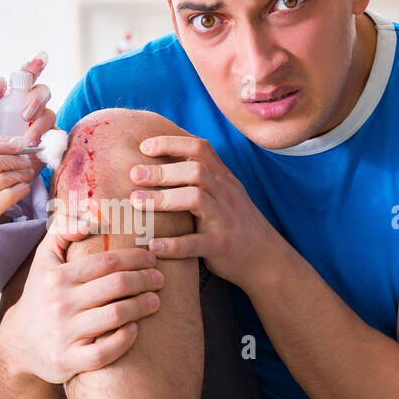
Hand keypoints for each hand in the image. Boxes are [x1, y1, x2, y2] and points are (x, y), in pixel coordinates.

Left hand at [0, 52, 56, 174]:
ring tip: (26, 139)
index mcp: (15, 99)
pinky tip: (39, 148)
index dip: (36, 65)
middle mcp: (32, 109)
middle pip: (44, 93)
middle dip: (36, 100)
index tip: (40, 58)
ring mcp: (43, 127)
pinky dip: (50, 141)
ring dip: (40, 125)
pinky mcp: (50, 145)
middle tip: (24, 114)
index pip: (28, 77)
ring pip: (50, 115)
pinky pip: (57, 138)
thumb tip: (0, 80)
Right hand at [0, 138, 37, 280]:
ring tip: (28, 174)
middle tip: (27, 161)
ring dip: (20, 174)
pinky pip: (7, 196)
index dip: (0, 145)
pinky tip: (24, 189)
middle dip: (14, 159)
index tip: (18, 144)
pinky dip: (20, 189)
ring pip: (2, 178)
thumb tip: (6, 141)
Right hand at [0, 210, 164, 383]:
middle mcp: (59, 303)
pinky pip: (104, 352)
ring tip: (156, 301)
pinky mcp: (67, 361)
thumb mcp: (43, 259)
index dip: (136, 258)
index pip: (107, 261)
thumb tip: (90, 218)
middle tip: (160, 279)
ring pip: (115, 316)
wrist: (20, 343)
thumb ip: (62, 230)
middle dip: (145, 280)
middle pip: (116, 285)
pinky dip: (124, 340)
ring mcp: (63, 334)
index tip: (152, 258)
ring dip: (142, 306)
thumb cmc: (41, 296)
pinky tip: (135, 329)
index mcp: (57, 276)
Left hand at [128, 135, 279, 287]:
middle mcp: (224, 193)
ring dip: (163, 199)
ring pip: (195, 199)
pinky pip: (195, 243)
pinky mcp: (220, 246)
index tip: (144, 146)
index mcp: (222, 177)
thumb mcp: (221, 191)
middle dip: (162, 170)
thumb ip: (199, 175)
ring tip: (135, 202)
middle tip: (133, 174)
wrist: (264, 255)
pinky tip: (152, 245)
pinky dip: (173, 244)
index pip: (199, 148)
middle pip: (195, 170)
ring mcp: (223, 219)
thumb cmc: (232, 220)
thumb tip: (161, 156)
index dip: (171, 142)